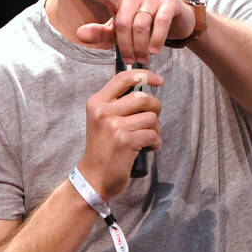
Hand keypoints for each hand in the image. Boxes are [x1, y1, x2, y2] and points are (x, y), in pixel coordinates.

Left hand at [78, 0, 194, 63]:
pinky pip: (161, 22)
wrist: (171, 20)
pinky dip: (157, 39)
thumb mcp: (118, 31)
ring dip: (141, 46)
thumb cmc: (139, 25)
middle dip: (126, 45)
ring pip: (141, 25)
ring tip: (142, 59)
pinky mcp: (169, 1)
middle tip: (130, 60)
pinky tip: (154, 50)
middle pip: (124, 22)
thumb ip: (99, 33)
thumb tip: (80, 34)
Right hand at [78, 66, 163, 200]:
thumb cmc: (102, 148)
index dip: (145, 75)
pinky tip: (149, 148)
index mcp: (97, 102)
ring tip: (149, 137)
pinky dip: (156, 142)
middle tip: (152, 120)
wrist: (93, 177)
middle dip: (155, 108)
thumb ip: (115, 101)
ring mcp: (115, 126)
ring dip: (156, 128)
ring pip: (151, 117)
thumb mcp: (100, 119)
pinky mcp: (126, 141)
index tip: (158, 80)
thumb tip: (138, 79)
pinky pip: (152, 134)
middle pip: (143, 97)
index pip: (124, 78)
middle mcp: (104, 112)